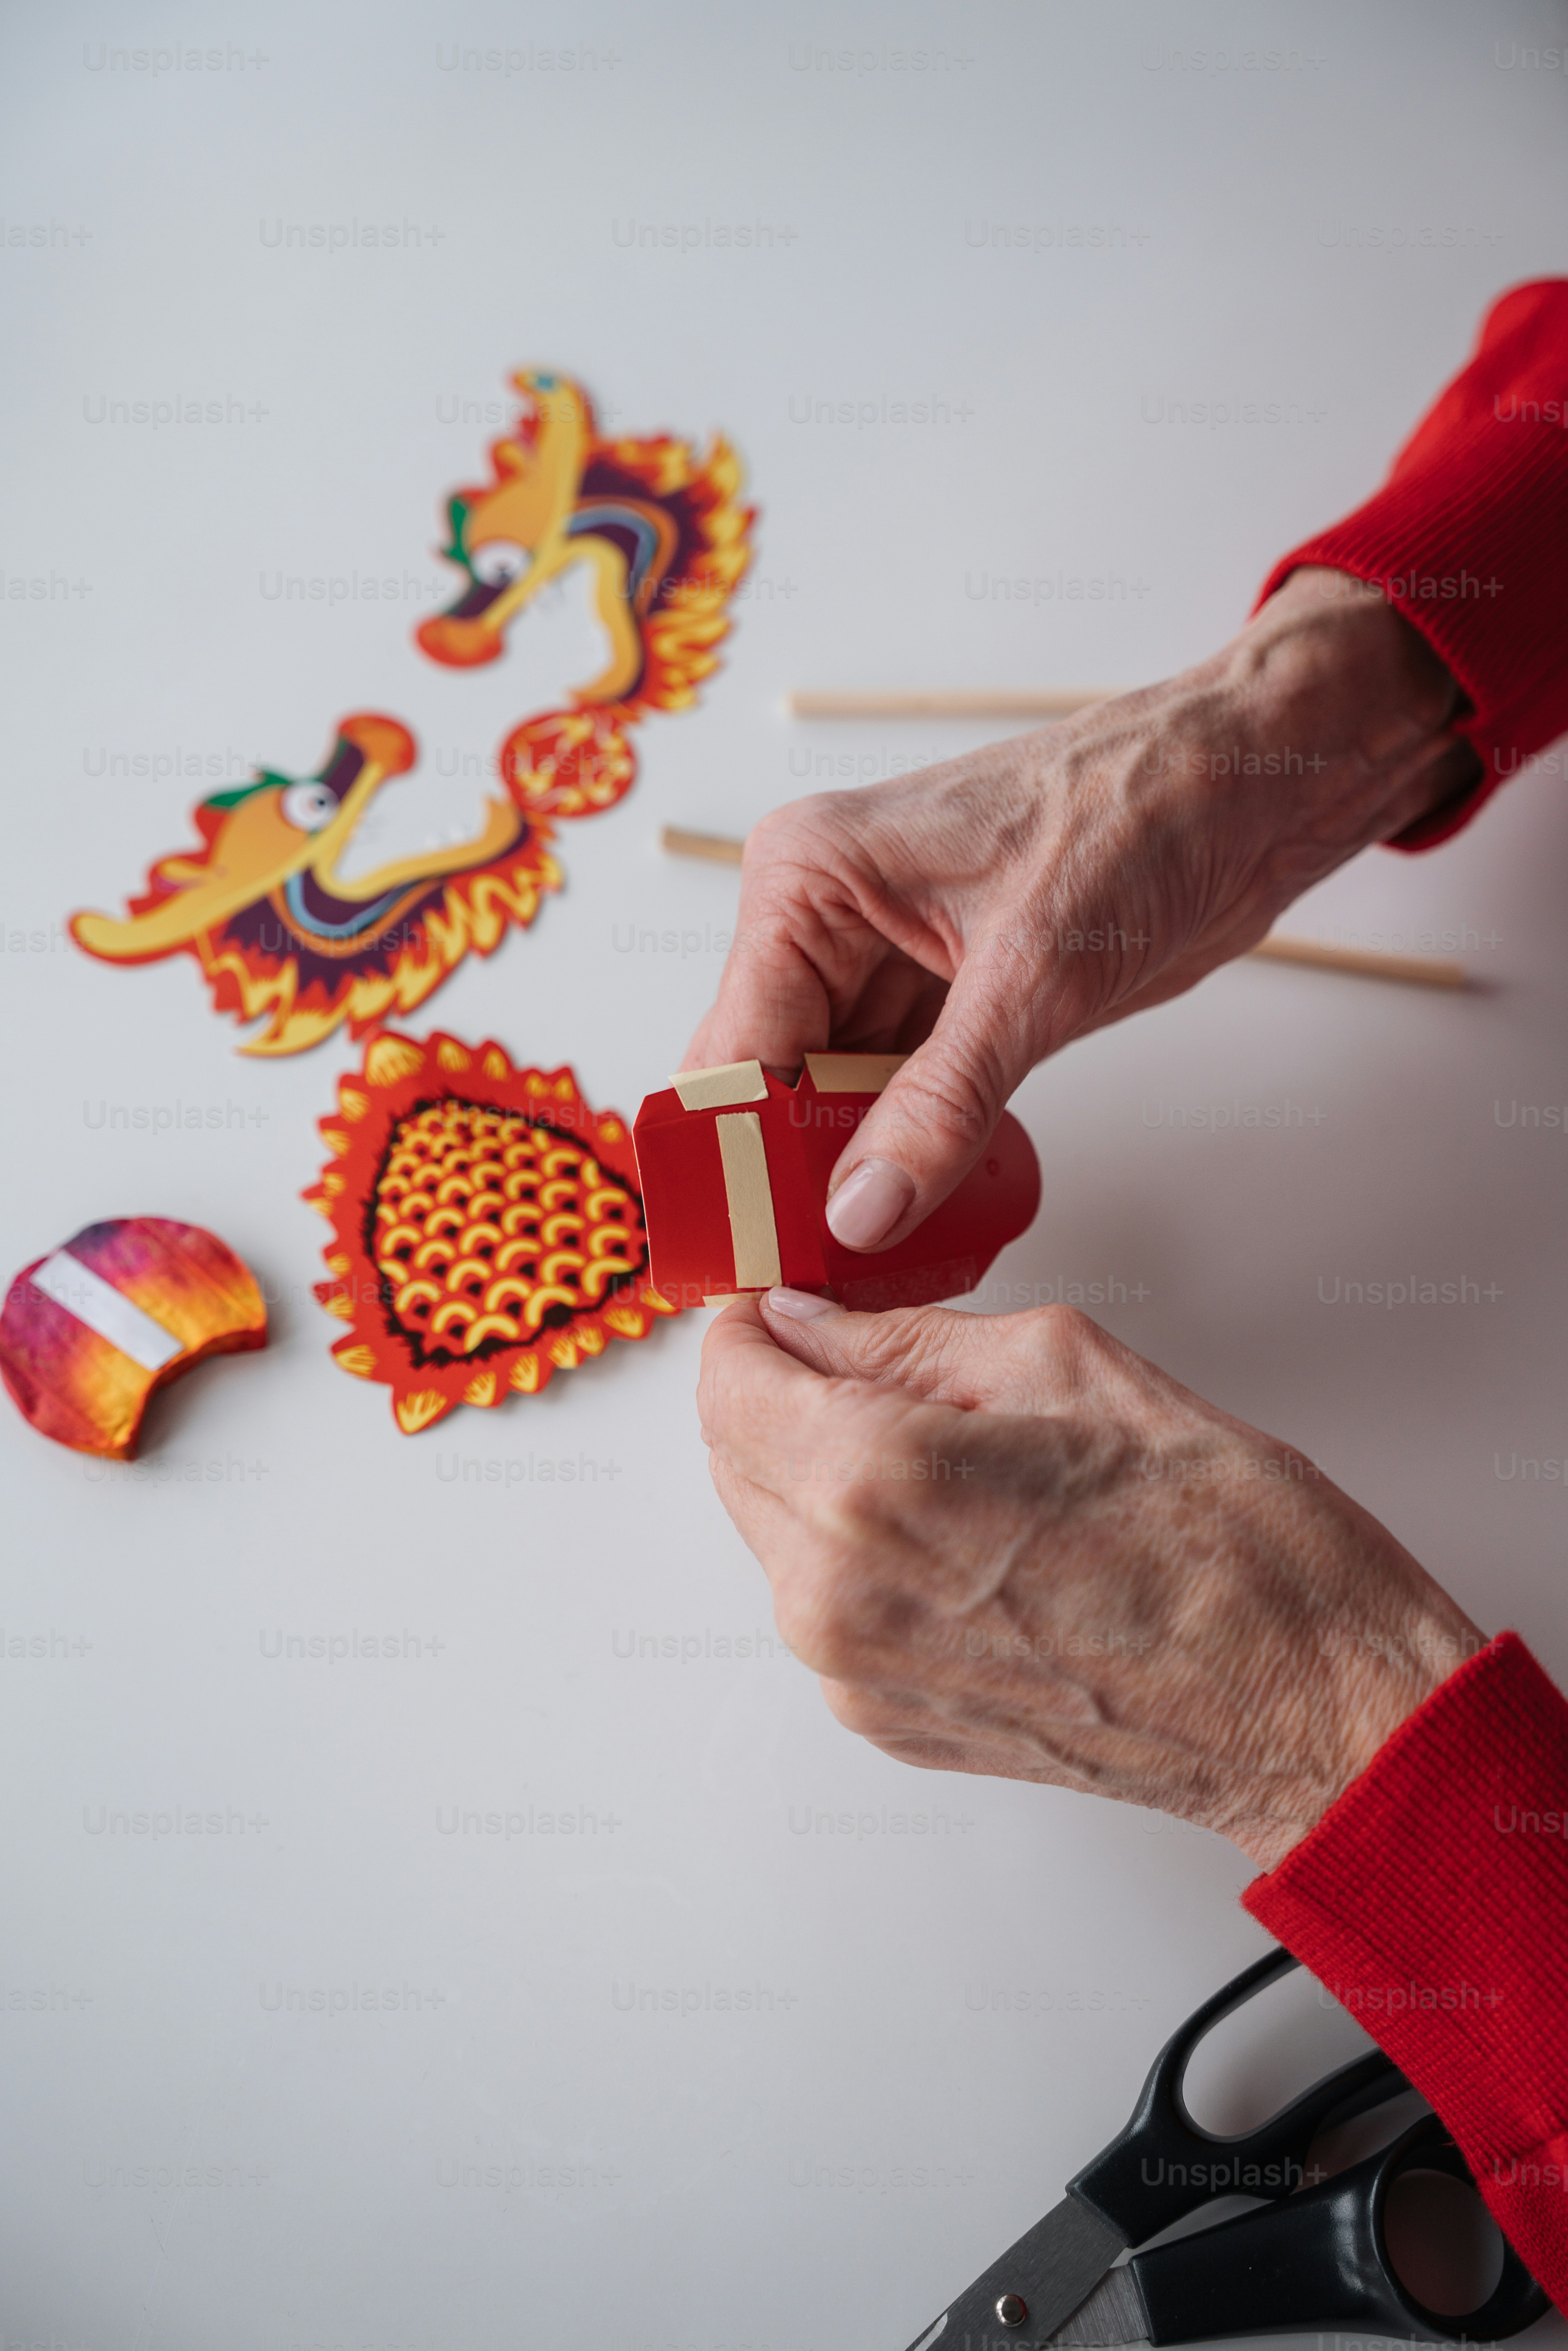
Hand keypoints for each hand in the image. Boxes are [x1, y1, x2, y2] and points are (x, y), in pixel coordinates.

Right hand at [685, 571, 1477, 1251]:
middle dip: (792, 1179)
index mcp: (811, 878)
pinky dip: (905, 1154)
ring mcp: (883, 959)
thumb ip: (940, 1104)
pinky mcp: (944, 996)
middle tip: (813, 1275)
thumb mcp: (1036, 975)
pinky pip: (894, 1095)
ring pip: (830, 1097)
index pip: (739, 1047)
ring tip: (868, 1264)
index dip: (739, 1159)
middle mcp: (828, 916)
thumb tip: (861, 1210)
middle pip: (772, 1081)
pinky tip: (915, 1216)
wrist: (1248, 788)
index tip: (758, 1253)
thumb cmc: (1145, 814)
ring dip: (850, 1178)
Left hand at [698, 1291, 1482, 1869]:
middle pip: (735, 1457)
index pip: (729, 1381)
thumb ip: (905, 1340)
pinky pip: (827, 1605)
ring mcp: (856, 1674)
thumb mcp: (1065, 1364)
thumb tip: (813, 1326)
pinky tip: (959, 1524)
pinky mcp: (888, 1720)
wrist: (1307, 1705)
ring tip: (938, 1440)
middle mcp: (838, 1597)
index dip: (754, 1325)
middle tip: (864, 1350)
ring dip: (822, 1471)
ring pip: (776, 1533)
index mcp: (873, 1487)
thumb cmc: (1230, 1544)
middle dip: (782, 1392)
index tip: (788, 1300)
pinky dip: (862, 1549)